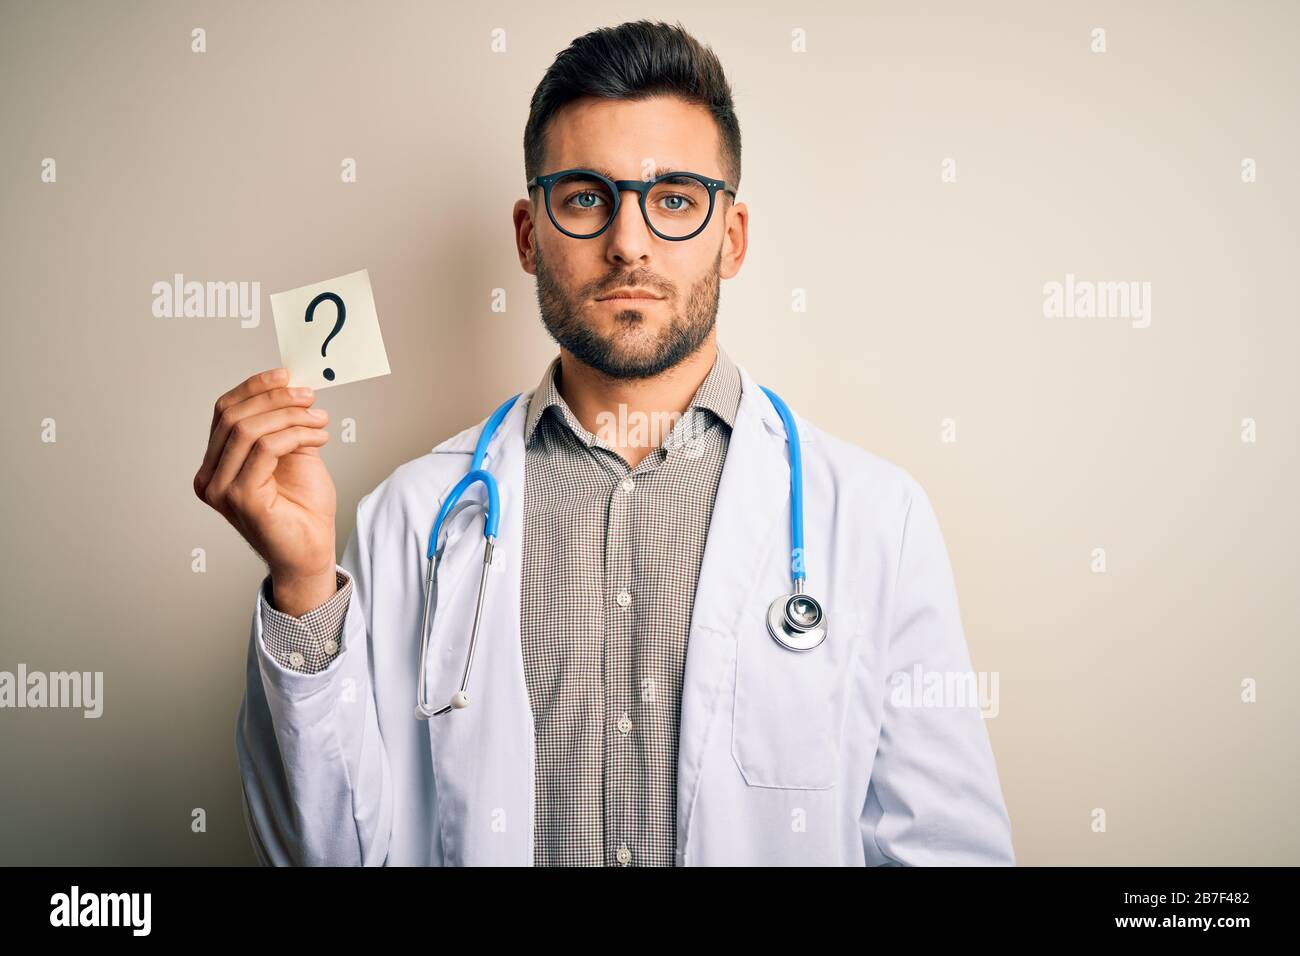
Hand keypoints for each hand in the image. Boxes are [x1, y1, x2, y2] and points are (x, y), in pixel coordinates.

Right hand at [194, 368, 336, 612]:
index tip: (286, 375)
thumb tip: (289, 386)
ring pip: (248, 430)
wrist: (312, 552)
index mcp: (215, 465)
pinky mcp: (242, 499)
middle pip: (233, 416)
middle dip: (276, 398)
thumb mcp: (292, 455)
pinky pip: (266, 449)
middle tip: (310, 398)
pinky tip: (318, 439)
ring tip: (319, 420)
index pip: (224, 411)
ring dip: (290, 416)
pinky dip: (295, 435)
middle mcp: (210, 478)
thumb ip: (282, 425)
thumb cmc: (302, 509)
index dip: (254, 388)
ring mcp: (222, 490)